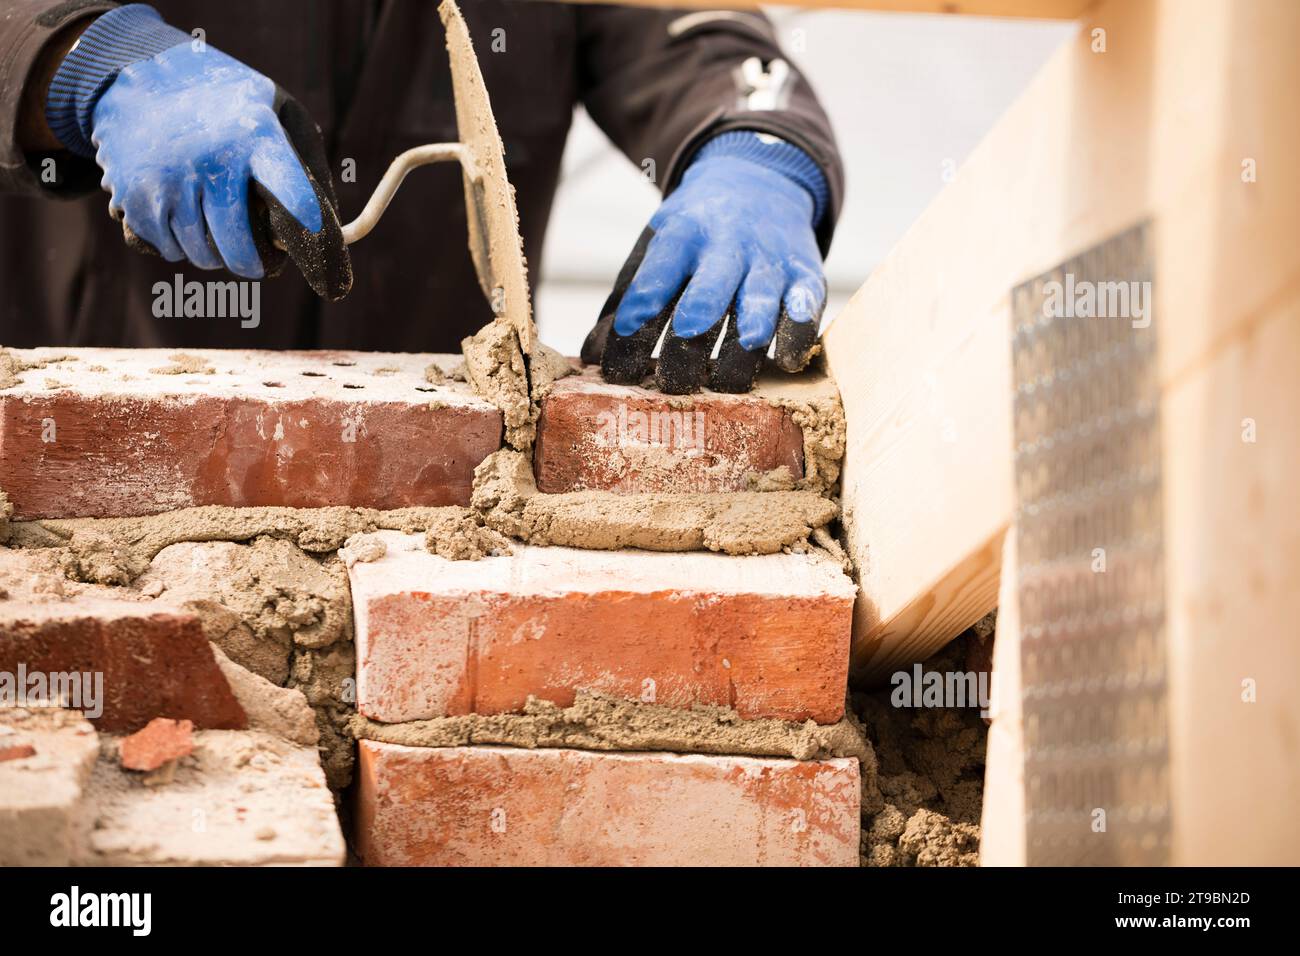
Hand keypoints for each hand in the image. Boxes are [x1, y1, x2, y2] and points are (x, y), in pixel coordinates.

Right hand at [48, 7, 349, 298]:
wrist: (140, 71)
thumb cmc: (228, 104)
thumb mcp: (276, 112)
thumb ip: (305, 164)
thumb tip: (331, 227)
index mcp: (257, 136)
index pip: (292, 195)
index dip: (309, 231)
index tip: (327, 266)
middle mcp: (212, 158)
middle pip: (237, 244)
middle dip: (250, 264)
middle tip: (256, 265)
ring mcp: (168, 177)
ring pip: (200, 252)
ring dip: (211, 254)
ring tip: (213, 229)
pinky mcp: (133, 192)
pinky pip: (166, 247)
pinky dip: (177, 245)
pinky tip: (182, 219)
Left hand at [582, 146, 825, 393]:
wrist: (758, 180)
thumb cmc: (695, 234)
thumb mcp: (657, 247)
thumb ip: (628, 298)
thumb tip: (590, 356)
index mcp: (681, 236)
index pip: (655, 277)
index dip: (639, 314)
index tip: (623, 352)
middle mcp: (726, 247)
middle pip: (708, 293)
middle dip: (694, 327)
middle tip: (676, 371)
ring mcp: (768, 261)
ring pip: (759, 303)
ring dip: (746, 338)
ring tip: (729, 369)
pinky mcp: (805, 275)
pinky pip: (806, 306)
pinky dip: (797, 332)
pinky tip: (784, 358)